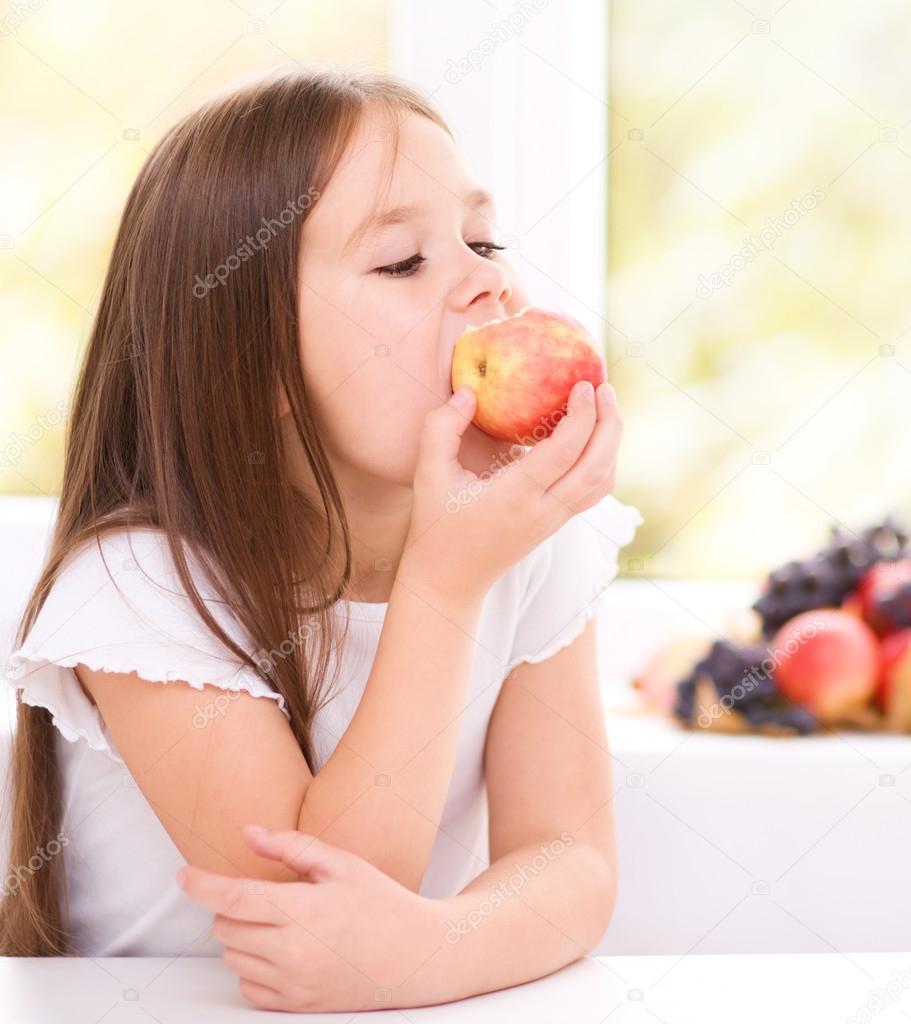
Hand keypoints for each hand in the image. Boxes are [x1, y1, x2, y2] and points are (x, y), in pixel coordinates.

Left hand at [176, 825, 445, 1012]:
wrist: (416, 956)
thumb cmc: (382, 903)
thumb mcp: (343, 864)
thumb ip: (291, 847)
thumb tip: (249, 833)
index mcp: (303, 911)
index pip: (232, 899)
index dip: (201, 884)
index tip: (184, 874)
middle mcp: (292, 952)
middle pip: (226, 929)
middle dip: (233, 908)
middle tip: (267, 896)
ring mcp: (293, 984)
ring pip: (233, 958)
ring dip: (243, 937)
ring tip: (280, 922)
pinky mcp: (297, 1006)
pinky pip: (249, 987)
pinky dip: (253, 967)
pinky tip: (282, 950)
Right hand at [401, 379, 621, 603]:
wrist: (450, 580)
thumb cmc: (436, 525)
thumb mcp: (428, 475)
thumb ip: (442, 428)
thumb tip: (469, 393)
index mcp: (514, 497)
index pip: (564, 453)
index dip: (582, 416)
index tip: (584, 384)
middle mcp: (542, 511)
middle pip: (596, 466)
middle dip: (610, 424)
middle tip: (606, 387)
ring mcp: (553, 521)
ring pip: (602, 482)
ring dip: (611, 442)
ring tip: (605, 406)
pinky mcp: (556, 524)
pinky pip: (593, 492)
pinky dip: (603, 461)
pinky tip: (592, 437)